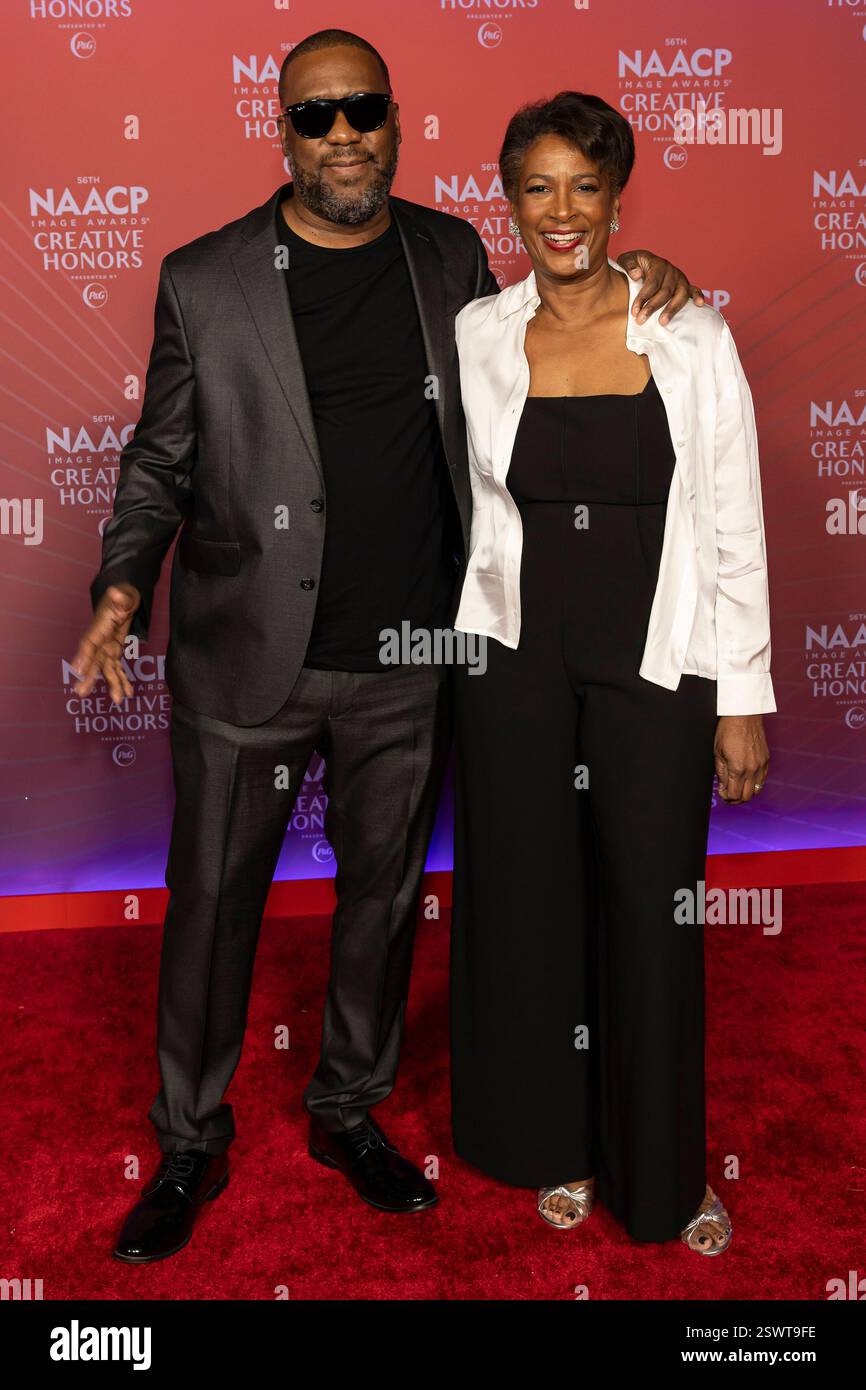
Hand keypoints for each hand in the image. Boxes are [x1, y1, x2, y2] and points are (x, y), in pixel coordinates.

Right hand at [70, 583, 140, 705]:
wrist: (124, 598)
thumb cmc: (123, 596)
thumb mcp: (123, 595)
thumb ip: (120, 597)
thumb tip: (116, 593)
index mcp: (99, 628)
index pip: (89, 644)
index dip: (83, 656)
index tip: (76, 669)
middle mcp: (100, 641)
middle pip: (93, 661)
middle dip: (88, 677)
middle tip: (80, 693)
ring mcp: (106, 648)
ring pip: (106, 669)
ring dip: (112, 684)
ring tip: (118, 701)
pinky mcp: (114, 651)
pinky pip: (117, 668)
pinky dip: (122, 680)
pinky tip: (128, 693)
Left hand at [616, 249, 705, 326]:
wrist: (644, 263)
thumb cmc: (633, 265)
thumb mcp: (626, 260)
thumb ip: (629, 266)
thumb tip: (637, 274)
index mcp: (658, 264)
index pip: (651, 283)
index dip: (643, 298)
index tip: (634, 312)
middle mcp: (671, 271)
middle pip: (665, 291)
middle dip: (652, 307)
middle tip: (641, 321)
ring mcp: (680, 278)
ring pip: (680, 294)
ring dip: (672, 309)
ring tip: (662, 322)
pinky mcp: (686, 285)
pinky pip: (694, 290)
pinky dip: (698, 296)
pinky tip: (699, 304)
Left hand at [714, 715, 769, 803]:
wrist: (744, 715)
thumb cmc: (728, 730)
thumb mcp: (718, 753)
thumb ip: (721, 772)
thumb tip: (722, 787)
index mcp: (737, 769)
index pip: (733, 795)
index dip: (726, 797)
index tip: (722, 793)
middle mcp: (752, 770)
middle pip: (746, 797)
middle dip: (736, 799)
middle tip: (728, 794)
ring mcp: (761, 765)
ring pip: (756, 790)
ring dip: (746, 792)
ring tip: (737, 788)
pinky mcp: (766, 760)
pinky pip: (762, 779)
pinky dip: (754, 783)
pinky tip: (746, 779)